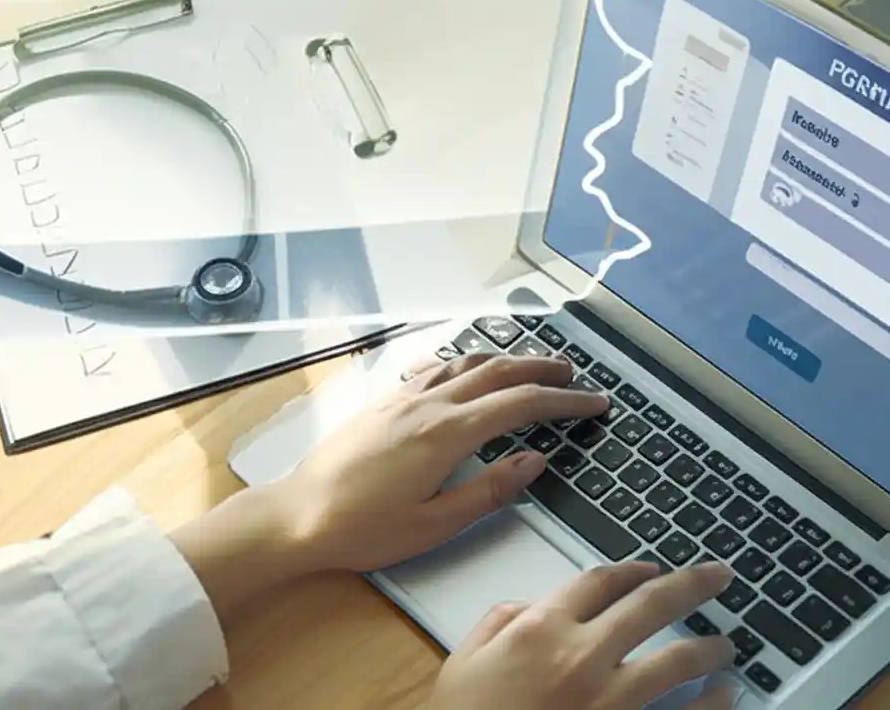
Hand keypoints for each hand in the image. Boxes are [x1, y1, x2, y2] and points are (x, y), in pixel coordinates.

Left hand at [275, 352, 607, 571]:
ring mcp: (400, 399)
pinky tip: (461, 366)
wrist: (296, 516)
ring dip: (504, 360)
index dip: (564, 401)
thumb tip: (533, 461)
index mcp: (445, 434)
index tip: (593, 403)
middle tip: (573, 377)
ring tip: (530, 367)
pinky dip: (459, 362)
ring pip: (464, 363)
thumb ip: (489, 490)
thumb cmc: (361, 528)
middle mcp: (425, 405)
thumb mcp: (435, 524)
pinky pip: (430, 369)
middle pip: (497, 372)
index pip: (521, 405)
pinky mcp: (381, 403)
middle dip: (541, 370)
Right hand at [429, 562, 740, 709]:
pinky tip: (726, 694)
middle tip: (719, 576)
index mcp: (540, 629)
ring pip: (678, 660)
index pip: (598, 581)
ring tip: (727, 645)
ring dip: (710, 647)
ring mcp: (611, 700)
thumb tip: (530, 606)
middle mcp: (582, 656)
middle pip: (651, 604)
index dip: (629, 568)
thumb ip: (499, 621)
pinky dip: (713, 702)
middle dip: (693, 584)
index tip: (650, 568)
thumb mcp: (465, 661)